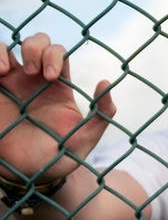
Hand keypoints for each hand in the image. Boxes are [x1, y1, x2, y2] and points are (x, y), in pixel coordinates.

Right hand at [0, 33, 114, 181]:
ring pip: (8, 47)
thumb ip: (101, 115)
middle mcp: (33, 81)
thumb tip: (106, 82)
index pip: (58, 53)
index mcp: (58, 88)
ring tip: (6, 70)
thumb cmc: (57, 159)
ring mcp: (10, 85)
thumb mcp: (84, 141)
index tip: (51, 77)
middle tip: (36, 73)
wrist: (27, 177)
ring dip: (6, 50)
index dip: (55, 56)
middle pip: (36, 42)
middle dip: (36, 47)